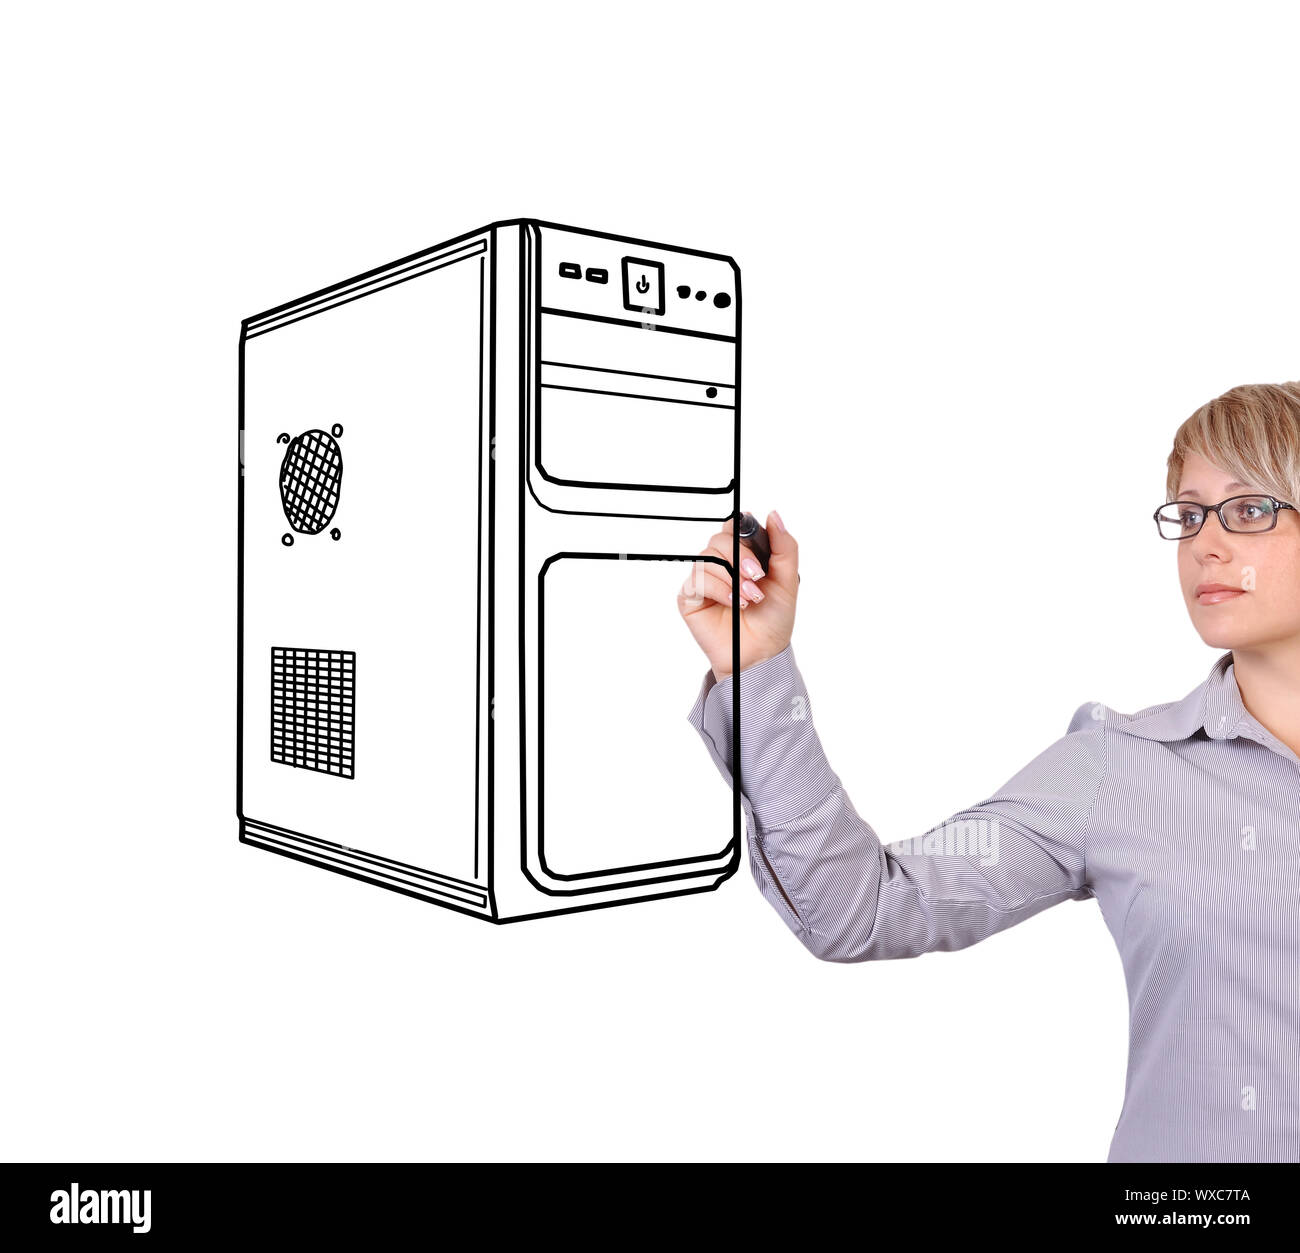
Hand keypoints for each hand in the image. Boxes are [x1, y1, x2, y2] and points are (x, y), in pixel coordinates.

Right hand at [676, 510, 798, 681]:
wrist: (762, 654)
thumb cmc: (773, 620)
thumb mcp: (788, 580)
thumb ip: (784, 546)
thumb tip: (774, 514)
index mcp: (742, 555)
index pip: (735, 526)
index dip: (744, 530)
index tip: (759, 549)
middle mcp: (721, 564)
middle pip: (720, 539)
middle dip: (740, 556)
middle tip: (757, 577)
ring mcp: (704, 579)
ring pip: (708, 558)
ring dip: (732, 578)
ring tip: (749, 598)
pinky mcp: (690, 597)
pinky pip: (697, 579)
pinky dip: (719, 590)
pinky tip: (734, 604)